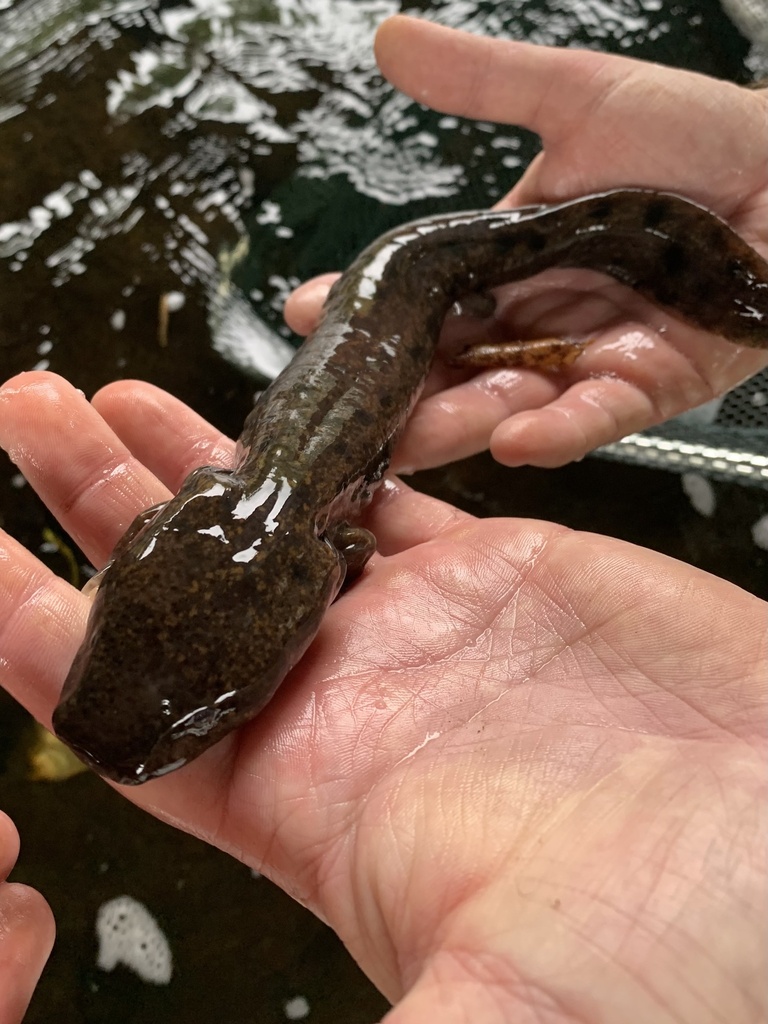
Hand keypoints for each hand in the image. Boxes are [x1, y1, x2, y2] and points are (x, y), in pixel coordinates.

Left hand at [1, 371, 765, 1022]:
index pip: (131, 710)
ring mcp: (418, 631)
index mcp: (307, 800)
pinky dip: (319, 452)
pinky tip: (265, 411)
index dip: (38, 636)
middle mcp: (346, 707)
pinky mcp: (492, 573)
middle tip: (19, 415)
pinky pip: (378, 495)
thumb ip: (403, 1020)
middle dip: (89, 508)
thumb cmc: (682, 945)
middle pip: (176, 596)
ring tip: (94, 394)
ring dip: (181, 462)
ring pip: (265, 531)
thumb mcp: (505, 1013)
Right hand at [285, 15, 767, 471]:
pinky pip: (595, 416)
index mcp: (510, 260)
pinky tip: (514, 441)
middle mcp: (538, 319)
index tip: (305, 311)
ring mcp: (588, 360)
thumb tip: (386, 39)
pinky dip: (557, 431)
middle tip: (342, 415)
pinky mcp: (647, 388)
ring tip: (408, 442)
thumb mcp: (578, 97)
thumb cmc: (698, 134)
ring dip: (460, 424)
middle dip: (399, 392)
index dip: (368, 307)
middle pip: (456, 364)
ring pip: (511, 400)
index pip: (423, 293)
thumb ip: (482, 82)